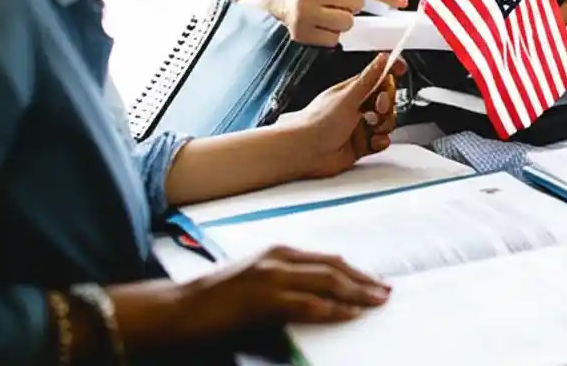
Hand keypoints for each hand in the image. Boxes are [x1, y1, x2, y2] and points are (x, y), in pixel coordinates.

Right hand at [179, 245, 390, 333]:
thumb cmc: (218, 299)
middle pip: (334, 268)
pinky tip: (349, 315)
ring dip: (356, 293)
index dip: (355, 270)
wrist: (180, 307)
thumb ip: (287, 282)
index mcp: (279, 251)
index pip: (327, 259)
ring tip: (377, 302)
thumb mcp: (258, 281)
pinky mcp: (263, 298)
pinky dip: (332, 309)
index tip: (376, 281)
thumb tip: (321, 296)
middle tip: (386, 292)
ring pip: (326, 282)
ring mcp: (271, 276)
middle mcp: (279, 257)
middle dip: (364, 280)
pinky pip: (308, 304)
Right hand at [252, 0, 407, 46]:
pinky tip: (317, 26)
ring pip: (347, 23)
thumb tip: (385, 3)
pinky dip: (330, 35)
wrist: (267, 1)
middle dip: (354, 7)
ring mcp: (303, 12)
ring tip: (328, 16)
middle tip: (340, 5)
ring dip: (343, 23)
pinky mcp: (299, 32)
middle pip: (356, 3)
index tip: (401, 2)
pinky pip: (333, 39)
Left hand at [283, 54, 405, 178]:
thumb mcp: (348, 96)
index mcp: (352, 92)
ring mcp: (359, 127)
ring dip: (384, 125)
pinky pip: (381, 141)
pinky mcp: (361, 145)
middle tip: (378, 107)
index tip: (401, 70)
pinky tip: (374, 140)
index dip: (390, 74)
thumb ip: (369, 78)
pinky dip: (381, 141)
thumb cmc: (317, 122)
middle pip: (387, 102)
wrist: (305, 153)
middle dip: (387, 105)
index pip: (377, 78)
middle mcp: (357, 108)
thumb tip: (383, 58)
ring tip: (371, 127)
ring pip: (386, 122)